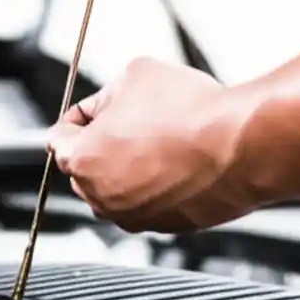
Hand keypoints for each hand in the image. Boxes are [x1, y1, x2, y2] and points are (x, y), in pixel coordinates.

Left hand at [46, 57, 263, 232]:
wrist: (243, 146)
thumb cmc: (191, 113)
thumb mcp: (134, 73)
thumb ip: (105, 93)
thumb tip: (104, 103)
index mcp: (81, 160)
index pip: (57, 138)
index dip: (77, 118)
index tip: (90, 113)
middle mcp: (101, 196)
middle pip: (85, 167)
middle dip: (101, 144)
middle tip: (132, 121)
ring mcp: (133, 216)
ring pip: (117, 187)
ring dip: (129, 166)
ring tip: (161, 139)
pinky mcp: (165, 226)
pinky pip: (149, 202)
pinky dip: (158, 184)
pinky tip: (180, 160)